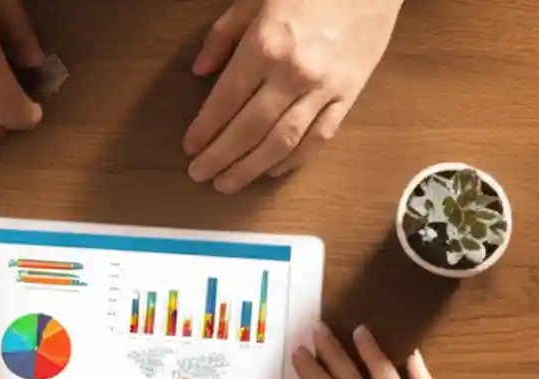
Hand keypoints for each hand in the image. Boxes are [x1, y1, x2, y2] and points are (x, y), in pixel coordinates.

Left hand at [184, 0, 402, 193]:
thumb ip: (222, 35)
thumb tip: (200, 70)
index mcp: (265, 46)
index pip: (225, 101)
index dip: (204, 129)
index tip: (189, 147)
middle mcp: (292, 73)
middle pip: (249, 130)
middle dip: (220, 157)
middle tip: (200, 174)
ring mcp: (323, 88)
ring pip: (282, 142)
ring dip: (251, 168)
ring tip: (228, 183)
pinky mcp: (349, 95)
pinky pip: (319, 138)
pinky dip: (294, 160)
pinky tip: (272, 170)